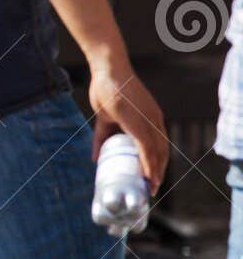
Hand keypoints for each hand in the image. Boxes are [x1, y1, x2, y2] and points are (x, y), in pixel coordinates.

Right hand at [88, 62, 167, 191]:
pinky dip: (149, 164)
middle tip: (151, 189)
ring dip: (156, 172)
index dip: (157, 163)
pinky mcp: (140, 122)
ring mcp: (150, 121)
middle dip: (158, 172)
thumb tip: (96, 159)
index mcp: (151, 118)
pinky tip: (148, 176)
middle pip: (162, 152)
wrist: (108, 69)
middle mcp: (155, 120)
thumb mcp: (105, 119)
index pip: (159, 145)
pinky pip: (147, 148)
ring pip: (158, 153)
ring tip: (150, 188)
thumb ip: (102, 139)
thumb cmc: (107, 89)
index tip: (152, 178)